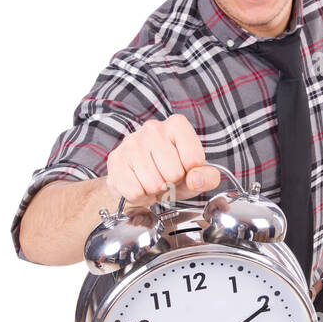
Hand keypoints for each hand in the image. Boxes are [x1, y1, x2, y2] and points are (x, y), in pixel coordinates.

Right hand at [105, 114, 219, 208]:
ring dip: (155, 190)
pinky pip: (134, 192)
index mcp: (177, 125)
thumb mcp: (198, 175)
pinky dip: (140, 196)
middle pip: (173, 173)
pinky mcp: (115, 160)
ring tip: (153, 181)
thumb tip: (195, 179)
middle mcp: (153, 128)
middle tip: (166, 177)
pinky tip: (140, 185)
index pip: (193, 160)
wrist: (140, 179)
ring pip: (153, 184)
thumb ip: (208, 177)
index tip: (183, 168)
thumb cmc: (172, 172)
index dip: (190, 172)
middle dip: (172, 182)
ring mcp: (131, 143)